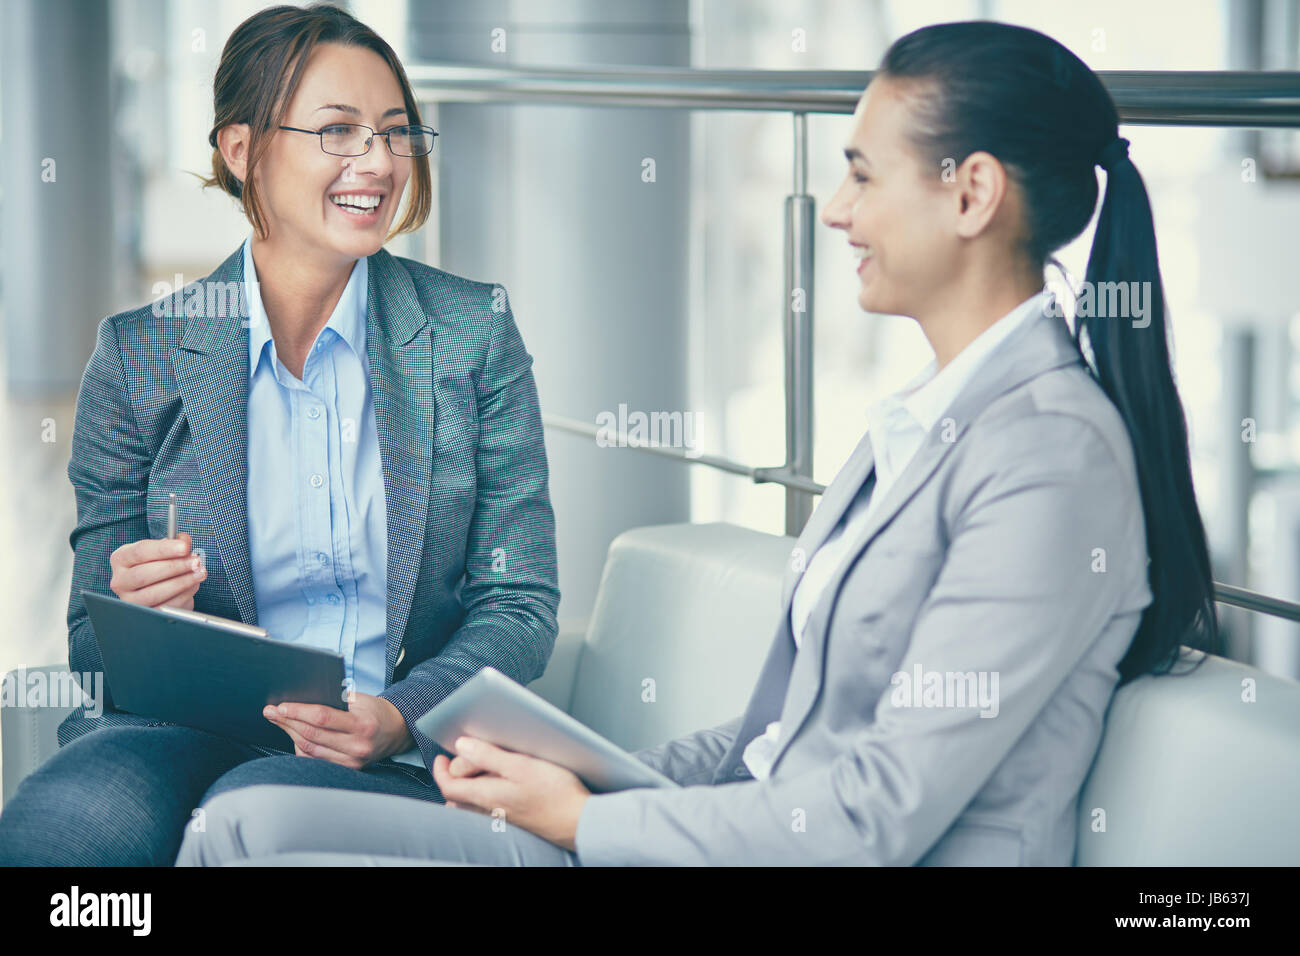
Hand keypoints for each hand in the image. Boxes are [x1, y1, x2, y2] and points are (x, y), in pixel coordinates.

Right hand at [110, 532, 205, 609]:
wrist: (159, 587)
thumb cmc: (159, 565)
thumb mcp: (164, 550)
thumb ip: (175, 543)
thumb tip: (184, 541)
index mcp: (121, 559)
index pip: (140, 552)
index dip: (164, 549)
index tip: (184, 547)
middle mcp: (121, 580)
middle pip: (144, 574)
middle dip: (174, 567)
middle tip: (195, 562)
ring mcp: (130, 600)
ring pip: (153, 594)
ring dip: (181, 582)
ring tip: (199, 573)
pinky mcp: (145, 613)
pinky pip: (164, 607)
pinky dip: (183, 596)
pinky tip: (193, 586)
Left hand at [264, 693, 413, 768]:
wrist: (395, 732)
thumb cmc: (375, 712)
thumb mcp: (362, 700)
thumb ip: (337, 699)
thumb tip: (304, 697)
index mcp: (362, 725)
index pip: (323, 718)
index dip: (299, 712)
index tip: (281, 706)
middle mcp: (357, 746)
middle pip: (312, 734)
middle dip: (287, 722)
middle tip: (271, 712)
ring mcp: (351, 761)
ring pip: (310, 749)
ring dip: (290, 734)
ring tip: (279, 721)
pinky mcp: (347, 769)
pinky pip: (316, 760)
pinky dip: (301, 748)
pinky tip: (293, 737)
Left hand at [432, 737, 590, 850]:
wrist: (579, 822)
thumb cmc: (555, 794)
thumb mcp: (522, 765)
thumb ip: (489, 756)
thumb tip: (462, 746)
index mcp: (486, 796)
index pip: (449, 786)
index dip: (441, 770)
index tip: (441, 756)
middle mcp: (488, 811)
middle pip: (457, 796)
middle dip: (454, 775)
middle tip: (463, 756)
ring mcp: (500, 819)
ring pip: (470, 805)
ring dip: (467, 788)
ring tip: (476, 770)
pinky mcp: (512, 821)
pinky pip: (485, 810)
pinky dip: (482, 796)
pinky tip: (497, 786)